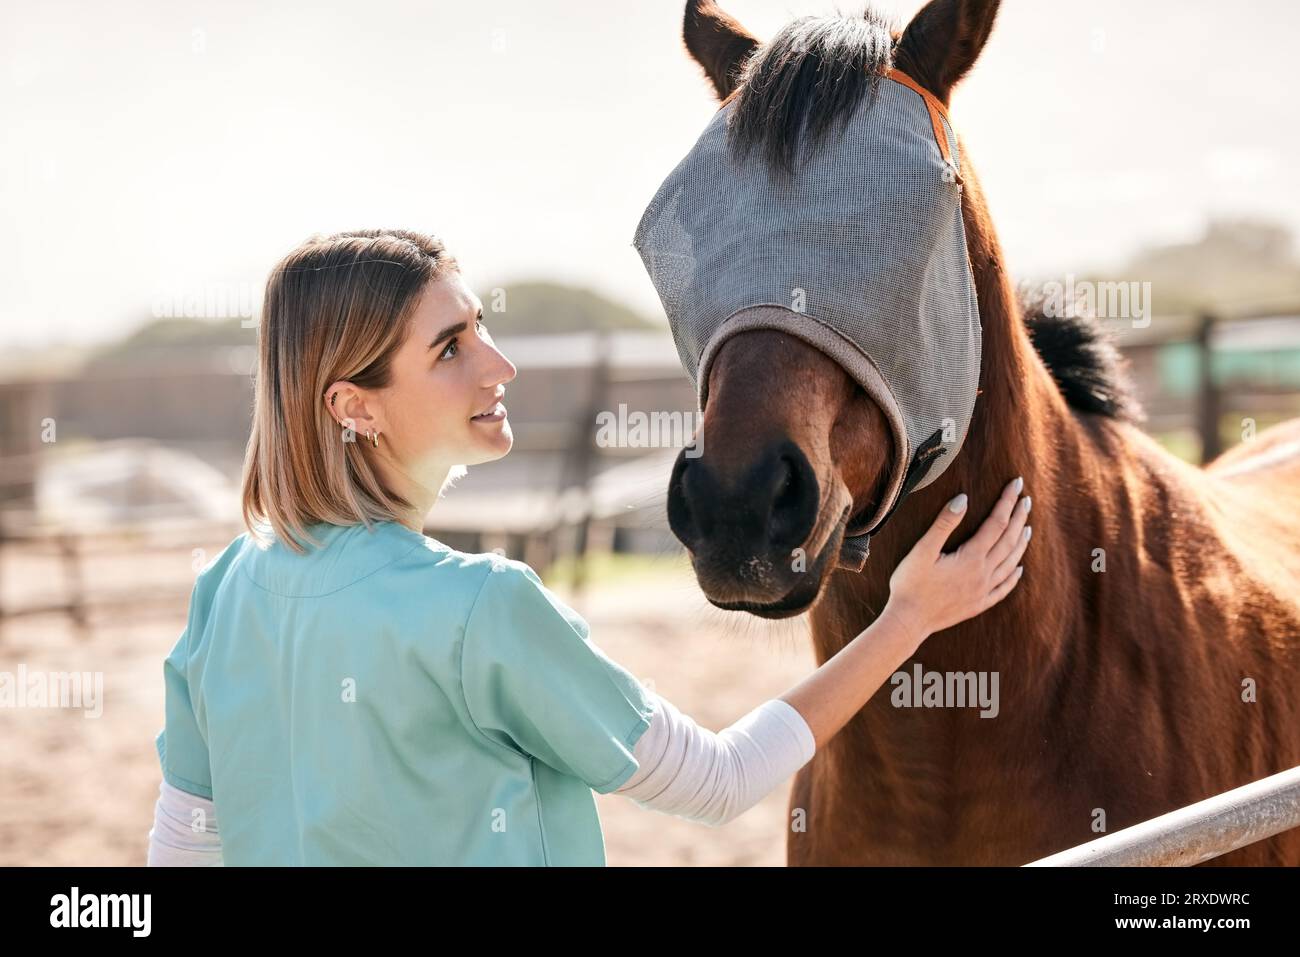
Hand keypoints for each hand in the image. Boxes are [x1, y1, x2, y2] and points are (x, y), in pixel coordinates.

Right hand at [882, 476, 1031, 646]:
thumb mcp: (922, 550)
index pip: (996, 522)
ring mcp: (983, 591)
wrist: (909, 621)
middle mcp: (983, 574)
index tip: (1016, 484)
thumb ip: (944, 523)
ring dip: (1020, 544)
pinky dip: (1014, 576)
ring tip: (1027, 528)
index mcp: (971, 558)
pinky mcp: (978, 605)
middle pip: (1008, 541)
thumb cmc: (911, 584)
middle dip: (1018, 518)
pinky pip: (1003, 588)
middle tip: (1026, 500)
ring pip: (1010, 563)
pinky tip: (1018, 569)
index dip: (1007, 501)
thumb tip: (964, 498)